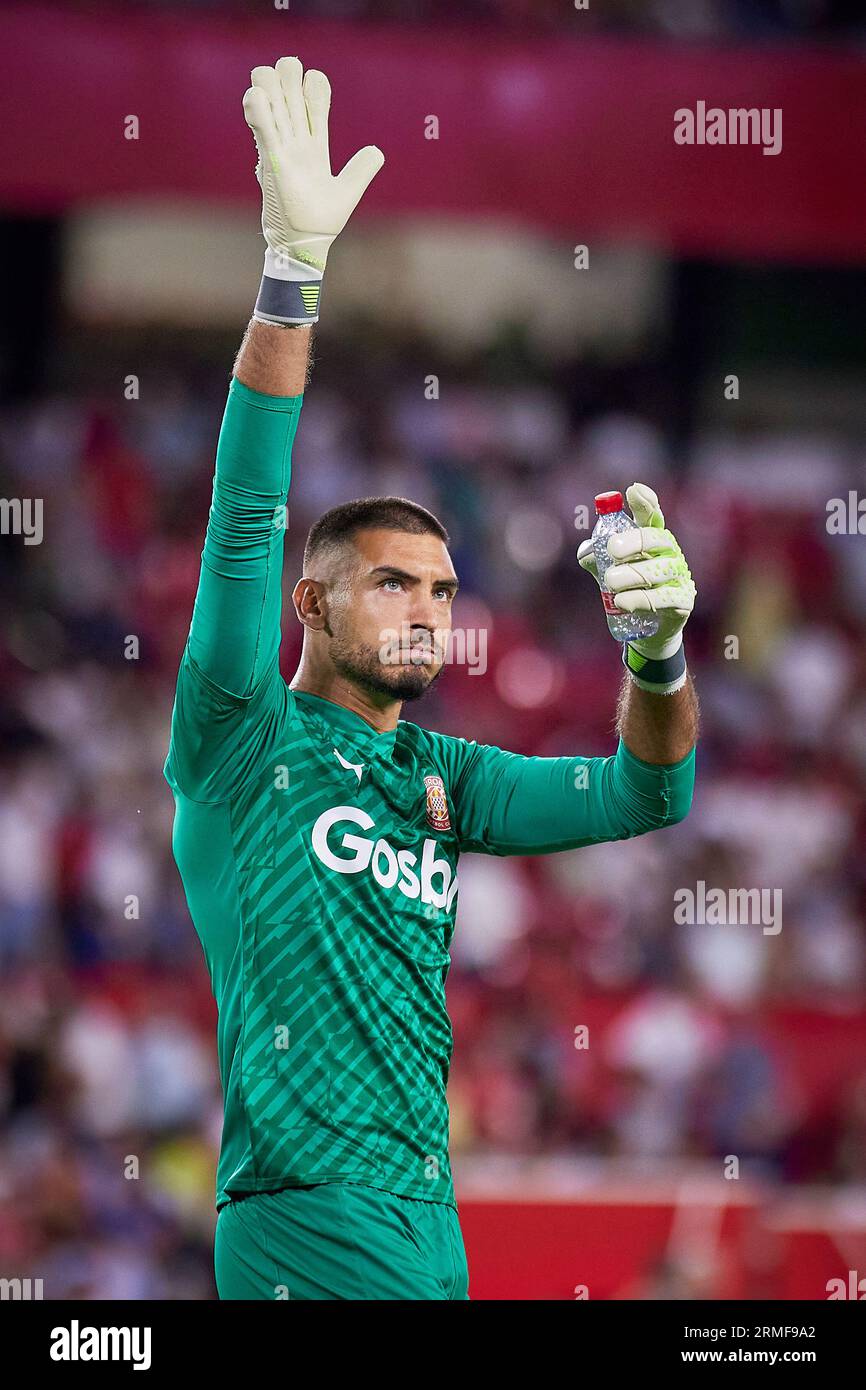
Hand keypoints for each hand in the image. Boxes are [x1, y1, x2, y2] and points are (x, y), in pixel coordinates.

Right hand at [243, 56, 383, 273]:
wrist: (304, 245)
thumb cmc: (322, 222)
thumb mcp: (347, 193)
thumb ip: (361, 170)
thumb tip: (376, 151)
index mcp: (315, 144)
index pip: (314, 98)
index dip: (313, 84)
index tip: (314, 85)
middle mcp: (295, 140)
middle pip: (288, 90)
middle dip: (287, 75)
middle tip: (287, 79)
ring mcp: (280, 147)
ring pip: (268, 98)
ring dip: (267, 83)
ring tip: (266, 89)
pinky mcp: (270, 160)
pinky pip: (261, 126)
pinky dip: (256, 107)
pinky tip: (255, 97)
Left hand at [577, 483, 695, 659]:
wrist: (647, 629)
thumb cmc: (628, 590)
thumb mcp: (608, 570)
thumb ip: (596, 557)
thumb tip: (587, 552)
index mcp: (652, 541)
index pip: (652, 516)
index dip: (645, 502)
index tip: (632, 490)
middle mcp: (670, 554)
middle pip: (657, 539)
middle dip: (635, 541)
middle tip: (612, 549)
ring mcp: (679, 577)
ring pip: (659, 570)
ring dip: (632, 575)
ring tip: (610, 582)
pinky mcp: (682, 602)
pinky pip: (663, 598)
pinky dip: (640, 600)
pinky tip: (621, 602)